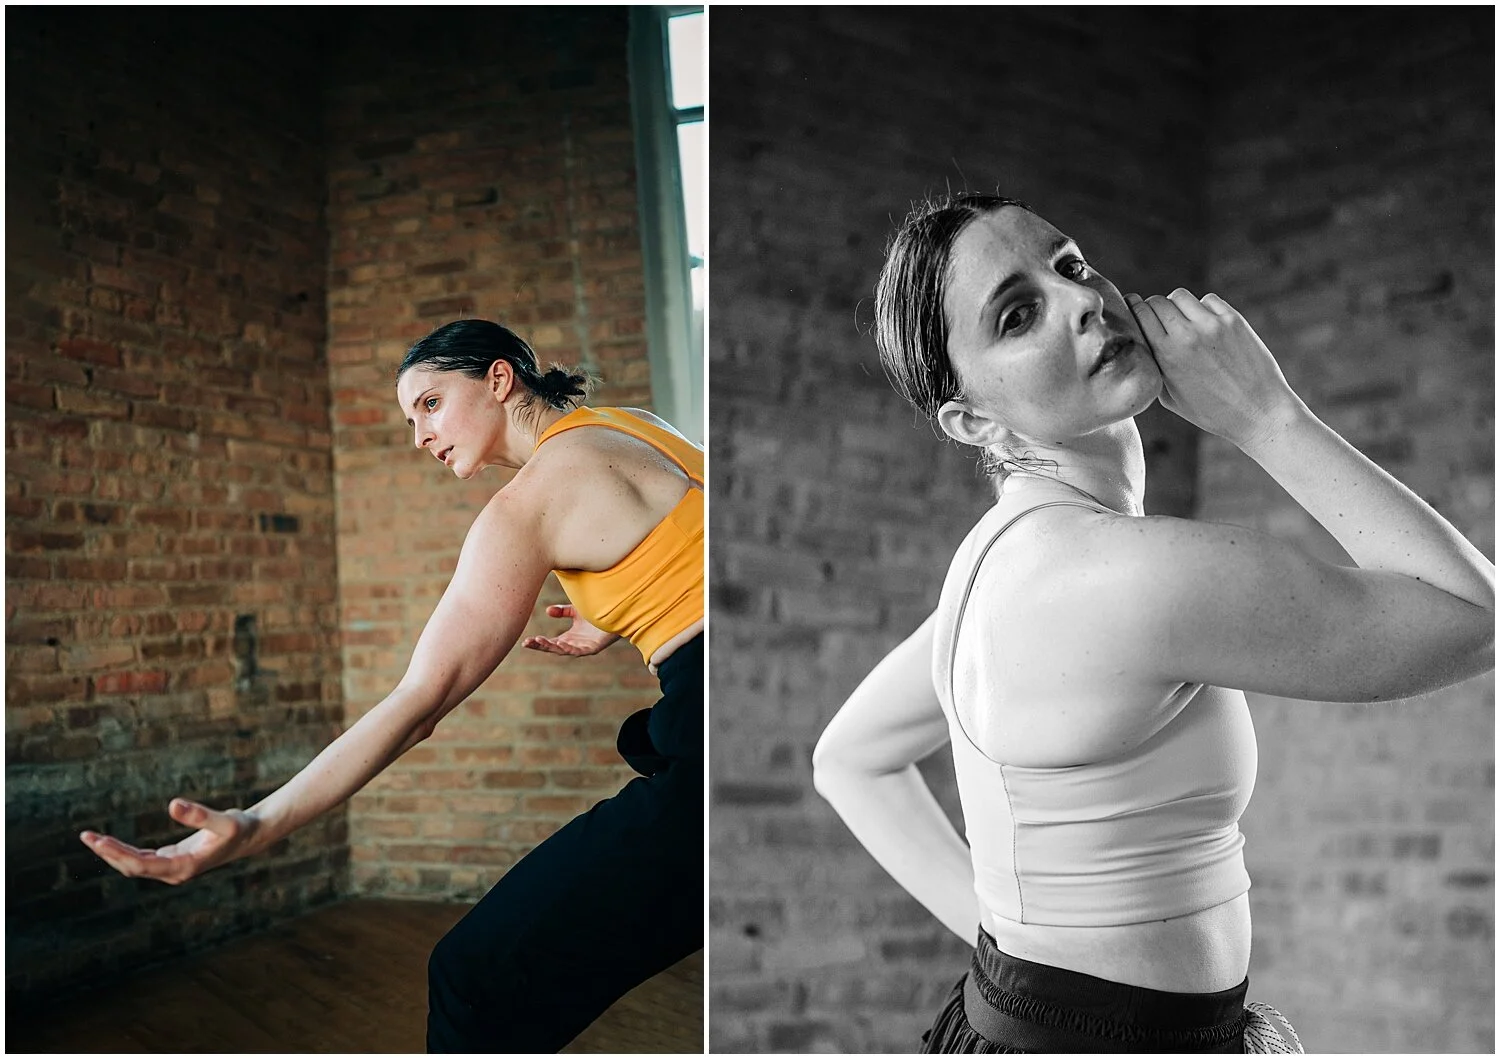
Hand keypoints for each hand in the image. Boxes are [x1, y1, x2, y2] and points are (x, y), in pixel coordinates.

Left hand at [80, 798, 259, 884]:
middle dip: (109, 853)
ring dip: (113, 853)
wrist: (251, 836)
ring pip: (134, 865)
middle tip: (87, 836)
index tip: (100, 842)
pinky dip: (124, 851)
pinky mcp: (172, 860)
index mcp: (184, 867)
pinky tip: (109, 843)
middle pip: (133, 867)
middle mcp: (175, 872)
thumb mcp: (224, 820)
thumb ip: (199, 814)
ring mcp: (173, 868)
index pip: (142, 865)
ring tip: (91, 838)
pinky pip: (142, 859)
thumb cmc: (240, 828)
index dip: (118, 854)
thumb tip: (172, 804)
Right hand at [521, 604, 618, 657]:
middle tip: (527, 643)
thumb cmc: (598, 613)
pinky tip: (559, 642)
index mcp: (569, 637)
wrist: (617, 613)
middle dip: (540, 646)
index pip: (549, 642)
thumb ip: (562, 611)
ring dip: (551, 646)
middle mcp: (574, 644)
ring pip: (563, 650)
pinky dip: (567, 647)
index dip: (538, 642)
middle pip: (553, 648)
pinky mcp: (592, 648)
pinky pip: (578, 650)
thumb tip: (547, 611)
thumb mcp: (575, 610)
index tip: (525, 641)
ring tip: (539, 641)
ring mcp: (583, 647)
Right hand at [1125, 289, 1302, 448]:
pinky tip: (1206, 325)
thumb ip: (1154, 367)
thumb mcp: (1170, 398)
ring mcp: (1212, 324)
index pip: (1140, 313)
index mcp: (1166, 355)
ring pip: (1180, 296)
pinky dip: (1202, 308)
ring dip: (1176, 305)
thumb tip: (1142, 344)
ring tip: (1182, 321)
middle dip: (1152, 308)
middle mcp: (1187, 335)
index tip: (1132, 310)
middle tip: (1156, 319)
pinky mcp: (1234, 320)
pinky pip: (1208, 300)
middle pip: (1157, 301)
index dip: (1133, 309)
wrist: (1258, 412)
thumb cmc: (1212, 412)